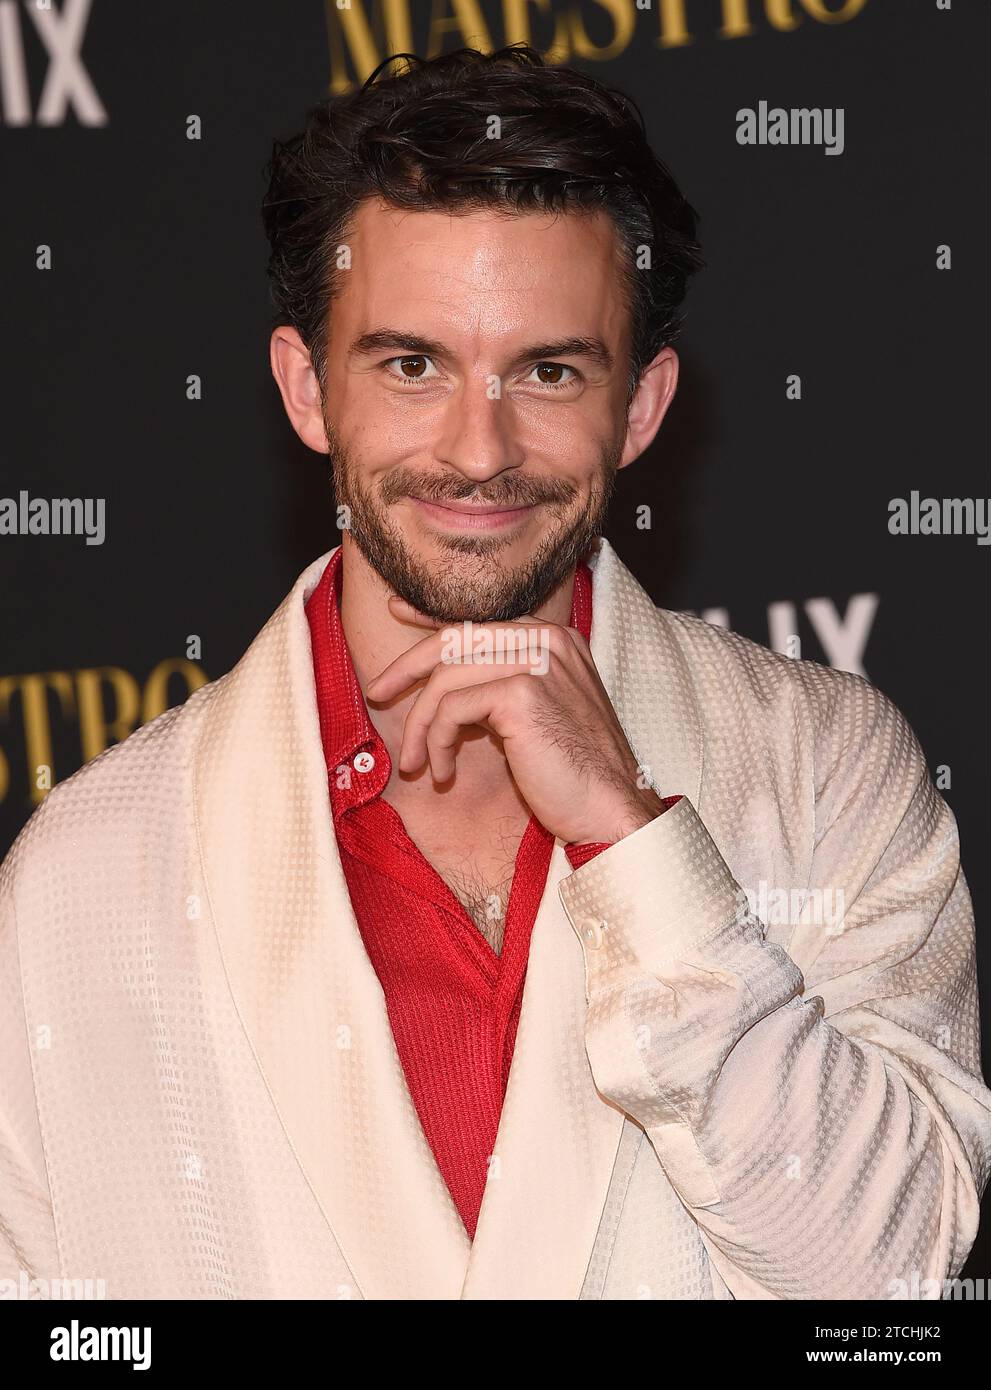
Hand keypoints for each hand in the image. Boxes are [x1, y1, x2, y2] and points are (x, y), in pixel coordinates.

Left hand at [364, 596, 665, 845]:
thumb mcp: (538, 715)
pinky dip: (438, 741)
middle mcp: (547, 640)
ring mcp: (536, 661)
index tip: (397, 612)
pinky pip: (452, 708)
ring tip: (416, 761)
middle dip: (407, 666)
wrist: (609, 808)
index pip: (480, 619)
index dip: (432, 617)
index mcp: (554, 639)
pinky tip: (443, 771)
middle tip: (377, 692)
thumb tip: (445, 684)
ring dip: (421, 724)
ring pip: (446, 678)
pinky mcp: (521, 692)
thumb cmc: (574, 773)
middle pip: (455, 639)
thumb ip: (503, 686)